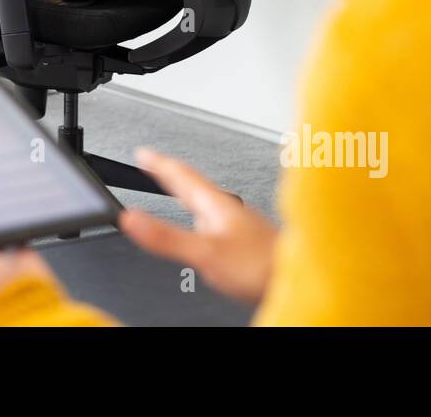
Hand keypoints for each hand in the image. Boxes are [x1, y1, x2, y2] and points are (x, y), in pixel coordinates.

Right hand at [118, 147, 276, 304]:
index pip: (181, 175)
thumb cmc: (261, 265)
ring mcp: (239, 223)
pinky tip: (207, 226)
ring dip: (187, 193)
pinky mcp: (246, 240)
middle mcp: (227, 209)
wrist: (298, 278)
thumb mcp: (204, 252)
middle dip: (170, 174)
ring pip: (206, 201)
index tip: (143, 153)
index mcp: (214, 204)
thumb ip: (166, 236)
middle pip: (193, 185)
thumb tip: (132, 218)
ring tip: (176, 189)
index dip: (159, 164)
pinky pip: (216, 219)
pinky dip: (201, 215)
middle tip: (154, 164)